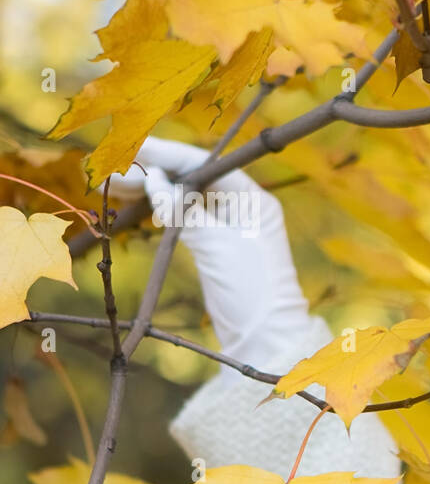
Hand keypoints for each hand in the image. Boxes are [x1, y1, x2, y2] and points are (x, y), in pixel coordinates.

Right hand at [105, 136, 312, 376]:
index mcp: (252, 198)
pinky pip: (183, 217)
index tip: (133, 149)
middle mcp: (242, 206)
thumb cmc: (248, 286)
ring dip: (151, 189)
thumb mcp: (214, 242)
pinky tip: (134, 203)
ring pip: (184, 196)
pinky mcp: (215, 244)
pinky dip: (160, 210)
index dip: (168, 155)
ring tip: (113, 185)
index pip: (205, 164)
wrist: (263, 334)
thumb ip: (183, 209)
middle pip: (193, 177)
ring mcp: (228, 225)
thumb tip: (154, 180)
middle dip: (154, 171)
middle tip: (111, 170)